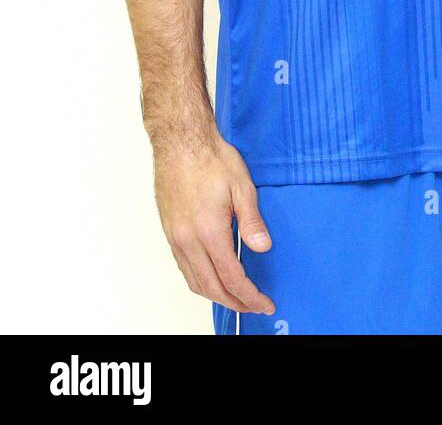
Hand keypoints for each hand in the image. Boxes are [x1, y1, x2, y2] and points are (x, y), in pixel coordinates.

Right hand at [153, 130, 275, 314]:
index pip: (232, 277)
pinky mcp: (170, 232)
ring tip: (237, 297)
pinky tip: (213, 277)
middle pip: (212, 287)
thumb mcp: (242, 185)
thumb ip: (252, 221)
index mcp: (209, 231)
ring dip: (217, 295)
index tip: (264, 303)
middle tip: (254, 306)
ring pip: (195, 282)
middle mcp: (188, 240)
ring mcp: (176, 238)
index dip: (250, 296)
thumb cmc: (210, 157)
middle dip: (236, 302)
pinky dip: (201, 282)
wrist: (181, 141)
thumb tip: (263, 247)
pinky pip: (184, 269)